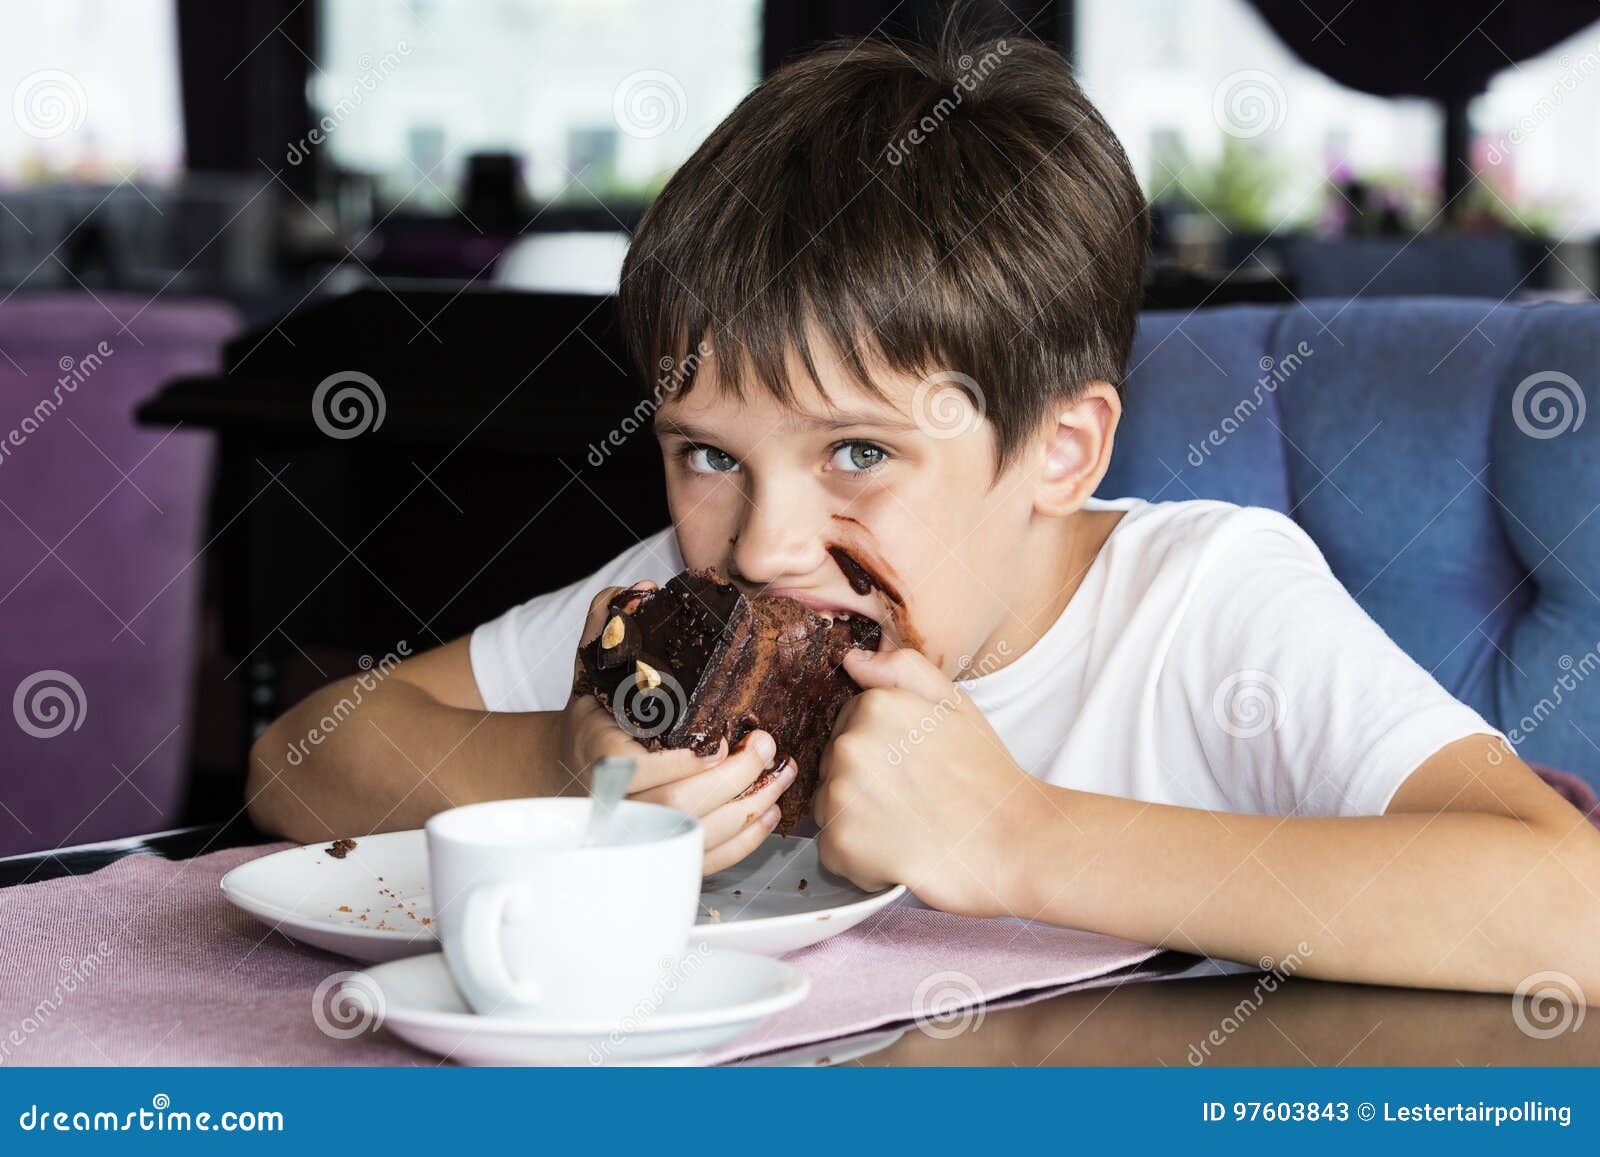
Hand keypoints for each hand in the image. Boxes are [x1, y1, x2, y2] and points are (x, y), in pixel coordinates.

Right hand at [561, 582, 791, 873]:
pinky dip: (744, 843)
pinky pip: (704, 860)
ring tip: (781, 775)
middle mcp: (615, 801)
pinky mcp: (661, 851)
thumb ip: (610, 618)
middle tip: (767, 748)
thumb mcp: (593, 658)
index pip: (636, 771)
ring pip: (695, 837)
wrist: (574, 763)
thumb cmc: (596, 709)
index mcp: (599, 752)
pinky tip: (768, 811)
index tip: (719, 744)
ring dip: (747, 810)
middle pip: (675, 807)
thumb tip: (644, 589)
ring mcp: (638, 832)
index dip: (680, 765)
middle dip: (731, 781)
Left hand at [813, 646, 1037, 916]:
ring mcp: (841, 793)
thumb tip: (851, 660)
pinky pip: (831, 849)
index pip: (848, 726)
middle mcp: (849, 744)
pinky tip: (898, 856)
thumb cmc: (987, 778)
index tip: (912, 769)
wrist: (1013, 844)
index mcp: (874, 706)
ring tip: (908, 828)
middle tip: (914, 800)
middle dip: (863, 785)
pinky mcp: (840, 841)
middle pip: (832, 766)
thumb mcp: (956, 704)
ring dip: (858, 822)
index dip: (880, 751)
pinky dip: (858, 859)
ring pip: (828, 807)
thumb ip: (903, 669)